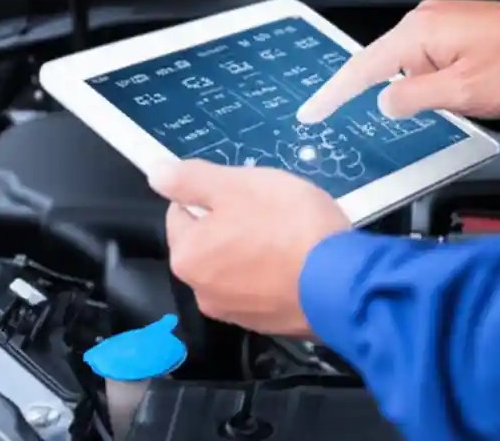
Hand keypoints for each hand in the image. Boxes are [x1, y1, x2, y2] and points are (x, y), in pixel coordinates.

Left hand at [150, 159, 349, 335]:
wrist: (344, 282)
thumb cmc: (289, 226)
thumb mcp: (238, 186)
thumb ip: (191, 179)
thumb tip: (156, 175)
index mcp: (188, 257)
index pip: (182, 212)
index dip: (213, 195)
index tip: (244, 192)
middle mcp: (203, 292)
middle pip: (210, 242)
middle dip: (235, 223)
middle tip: (273, 211)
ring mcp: (238, 314)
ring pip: (238, 266)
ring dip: (256, 250)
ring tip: (293, 236)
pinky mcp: (270, 325)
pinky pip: (264, 289)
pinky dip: (276, 274)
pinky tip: (302, 261)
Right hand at [297, 0, 499, 122]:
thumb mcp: (463, 94)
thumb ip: (414, 99)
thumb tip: (385, 102)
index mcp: (420, 31)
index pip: (361, 67)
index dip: (333, 93)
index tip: (313, 110)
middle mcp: (428, 19)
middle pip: (387, 66)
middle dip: (400, 96)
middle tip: (435, 111)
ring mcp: (446, 22)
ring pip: (415, 67)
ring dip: (430, 91)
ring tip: (472, 97)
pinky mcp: (463, 29)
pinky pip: (434, 60)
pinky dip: (441, 81)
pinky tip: (469, 91)